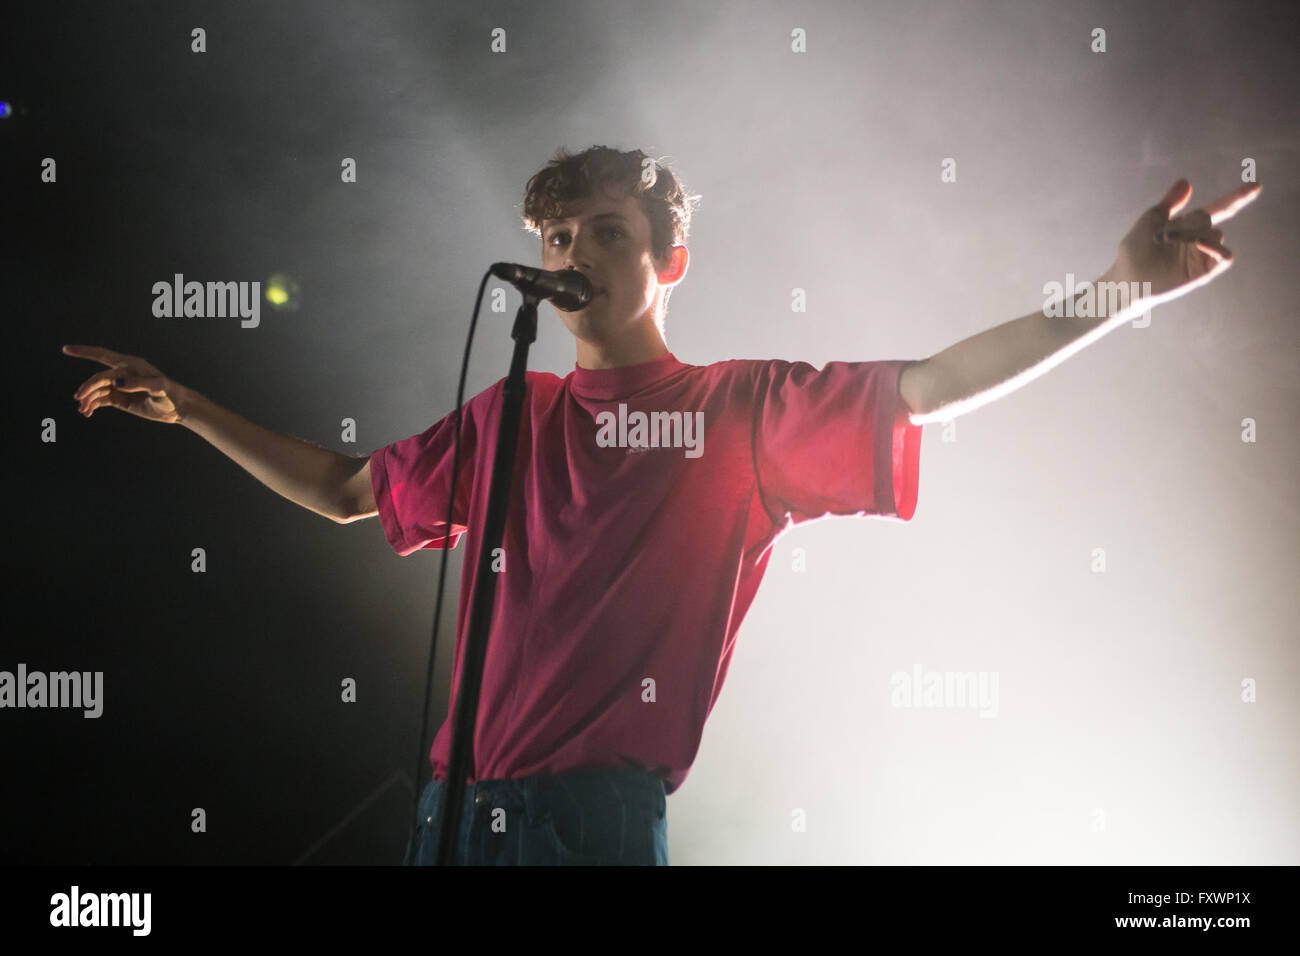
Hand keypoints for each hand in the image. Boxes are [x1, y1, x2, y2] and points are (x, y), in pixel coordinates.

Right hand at [64, 344, 186, 424]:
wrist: (177, 408)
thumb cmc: (170, 395)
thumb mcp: (158, 388)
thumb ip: (139, 383)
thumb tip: (117, 382)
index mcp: (130, 365)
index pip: (102, 357)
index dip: (83, 352)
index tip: (65, 349)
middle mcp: (122, 374)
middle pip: (97, 378)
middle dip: (87, 387)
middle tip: (80, 399)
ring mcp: (120, 387)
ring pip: (97, 390)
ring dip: (88, 399)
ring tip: (84, 410)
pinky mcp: (121, 399)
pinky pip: (102, 400)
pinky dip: (93, 405)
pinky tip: (88, 412)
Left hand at [1104, 179, 1260, 310]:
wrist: (1128, 277)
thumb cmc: (1135, 249)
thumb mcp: (1151, 219)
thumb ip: (1171, 202)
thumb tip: (1187, 182)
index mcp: (1188, 225)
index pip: (1218, 208)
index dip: (1236, 198)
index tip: (1256, 186)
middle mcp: (1198, 239)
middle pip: (1212, 219)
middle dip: (1191, 222)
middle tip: (1164, 235)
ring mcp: (1202, 255)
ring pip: (1217, 235)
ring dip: (1197, 234)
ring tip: (1172, 243)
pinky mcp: (1203, 271)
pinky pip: (1225, 257)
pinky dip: (1218, 248)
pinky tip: (1200, 244)